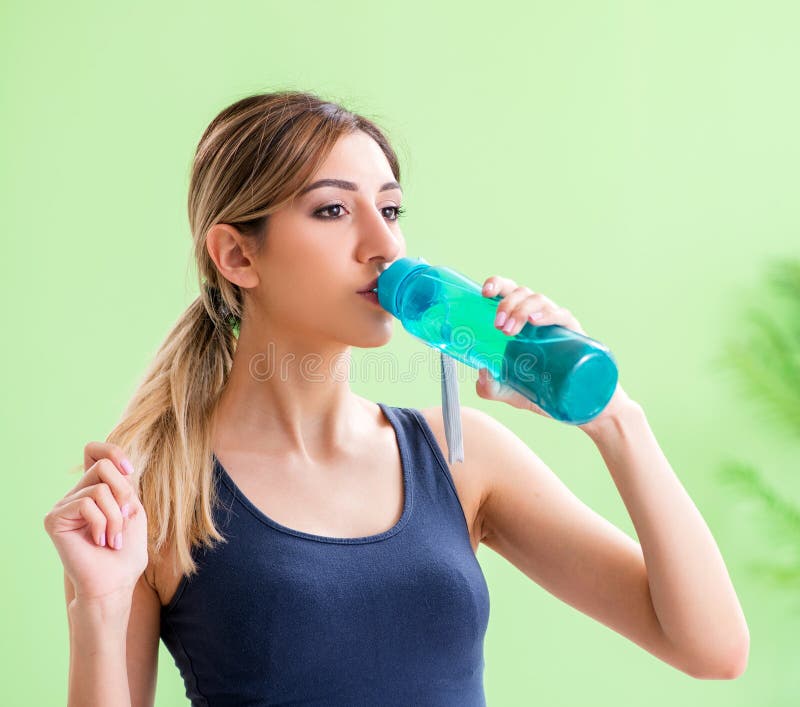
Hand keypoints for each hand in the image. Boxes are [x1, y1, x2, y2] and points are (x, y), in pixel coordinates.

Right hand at [43, 442, 147, 601]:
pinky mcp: (54, 518)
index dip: (112, 450)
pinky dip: (102, 523)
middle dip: (124, 493)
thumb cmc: (126, 551)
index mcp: (95, 490)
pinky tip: (99, 542)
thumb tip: (109, 463)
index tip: (129, 470)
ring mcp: (64, 505)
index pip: (93, 451)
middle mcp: (76, 494)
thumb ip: (122, 483)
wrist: (114, 582)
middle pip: (103, 465)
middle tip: (126, 518)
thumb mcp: (132, 509)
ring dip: (116, 516)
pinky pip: (87, 503)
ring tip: (113, 539)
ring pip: (99, 488)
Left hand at [474, 275, 633, 423]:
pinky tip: (535, 321)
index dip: (496, 284)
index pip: (506, 291)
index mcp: (517, 321)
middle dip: (506, 303)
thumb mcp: (508, 392)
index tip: (484, 292)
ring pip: (538, 299)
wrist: (573, 405)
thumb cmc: (539, 391)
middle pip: (521, 292)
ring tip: (509, 331)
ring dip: (520, 310)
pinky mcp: (574, 333)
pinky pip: (562, 315)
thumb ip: (489, 387)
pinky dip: (547, 314)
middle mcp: (535, 317)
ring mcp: (554, 323)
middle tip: (498, 326)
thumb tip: (482, 373)